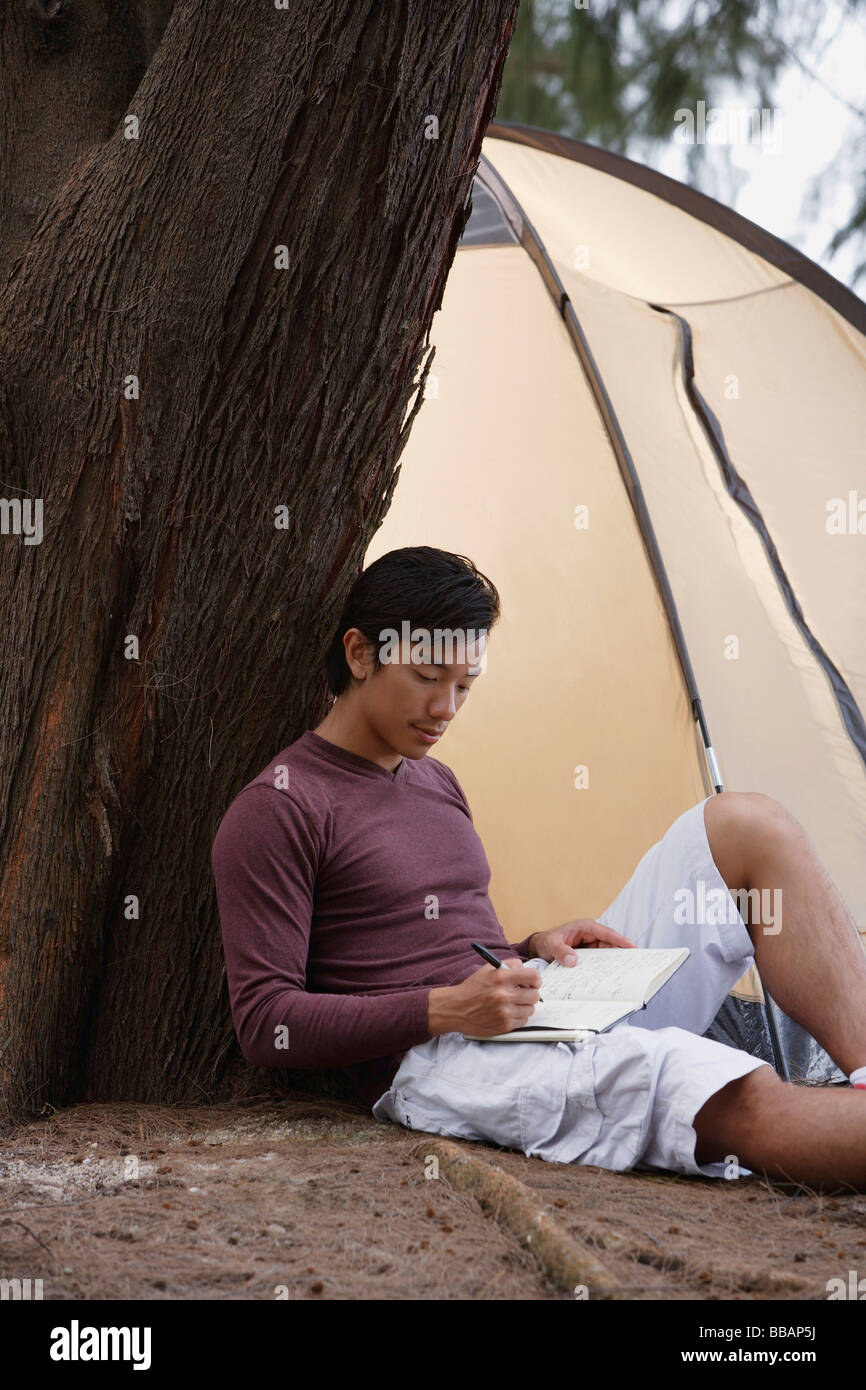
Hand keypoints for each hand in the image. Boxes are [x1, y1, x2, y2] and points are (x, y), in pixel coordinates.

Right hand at [428, 961, 542, 1037]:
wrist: (456, 1009)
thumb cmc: (472, 989)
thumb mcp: (487, 969)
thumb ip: (509, 966)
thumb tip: (527, 970)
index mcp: (501, 977)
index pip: (533, 976)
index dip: (536, 979)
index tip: (533, 982)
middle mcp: (504, 995)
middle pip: (535, 995)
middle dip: (530, 993)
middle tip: (523, 993)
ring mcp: (505, 1012)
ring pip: (531, 1009)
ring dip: (525, 1006)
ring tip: (513, 1004)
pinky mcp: (504, 1026)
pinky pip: (523, 1021)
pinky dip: (518, 1017)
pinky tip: (508, 1012)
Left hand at [528, 918, 635, 965]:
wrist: (538, 949)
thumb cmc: (545, 942)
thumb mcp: (550, 944)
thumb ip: (561, 951)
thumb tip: (573, 960)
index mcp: (585, 927)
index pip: (606, 933)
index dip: (620, 940)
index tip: (632, 947)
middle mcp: (591, 935)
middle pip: (610, 945)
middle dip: (620, 954)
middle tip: (633, 964)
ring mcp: (590, 946)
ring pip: (606, 954)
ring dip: (613, 963)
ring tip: (625, 973)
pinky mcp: (588, 955)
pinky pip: (599, 961)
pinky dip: (604, 968)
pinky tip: (609, 977)